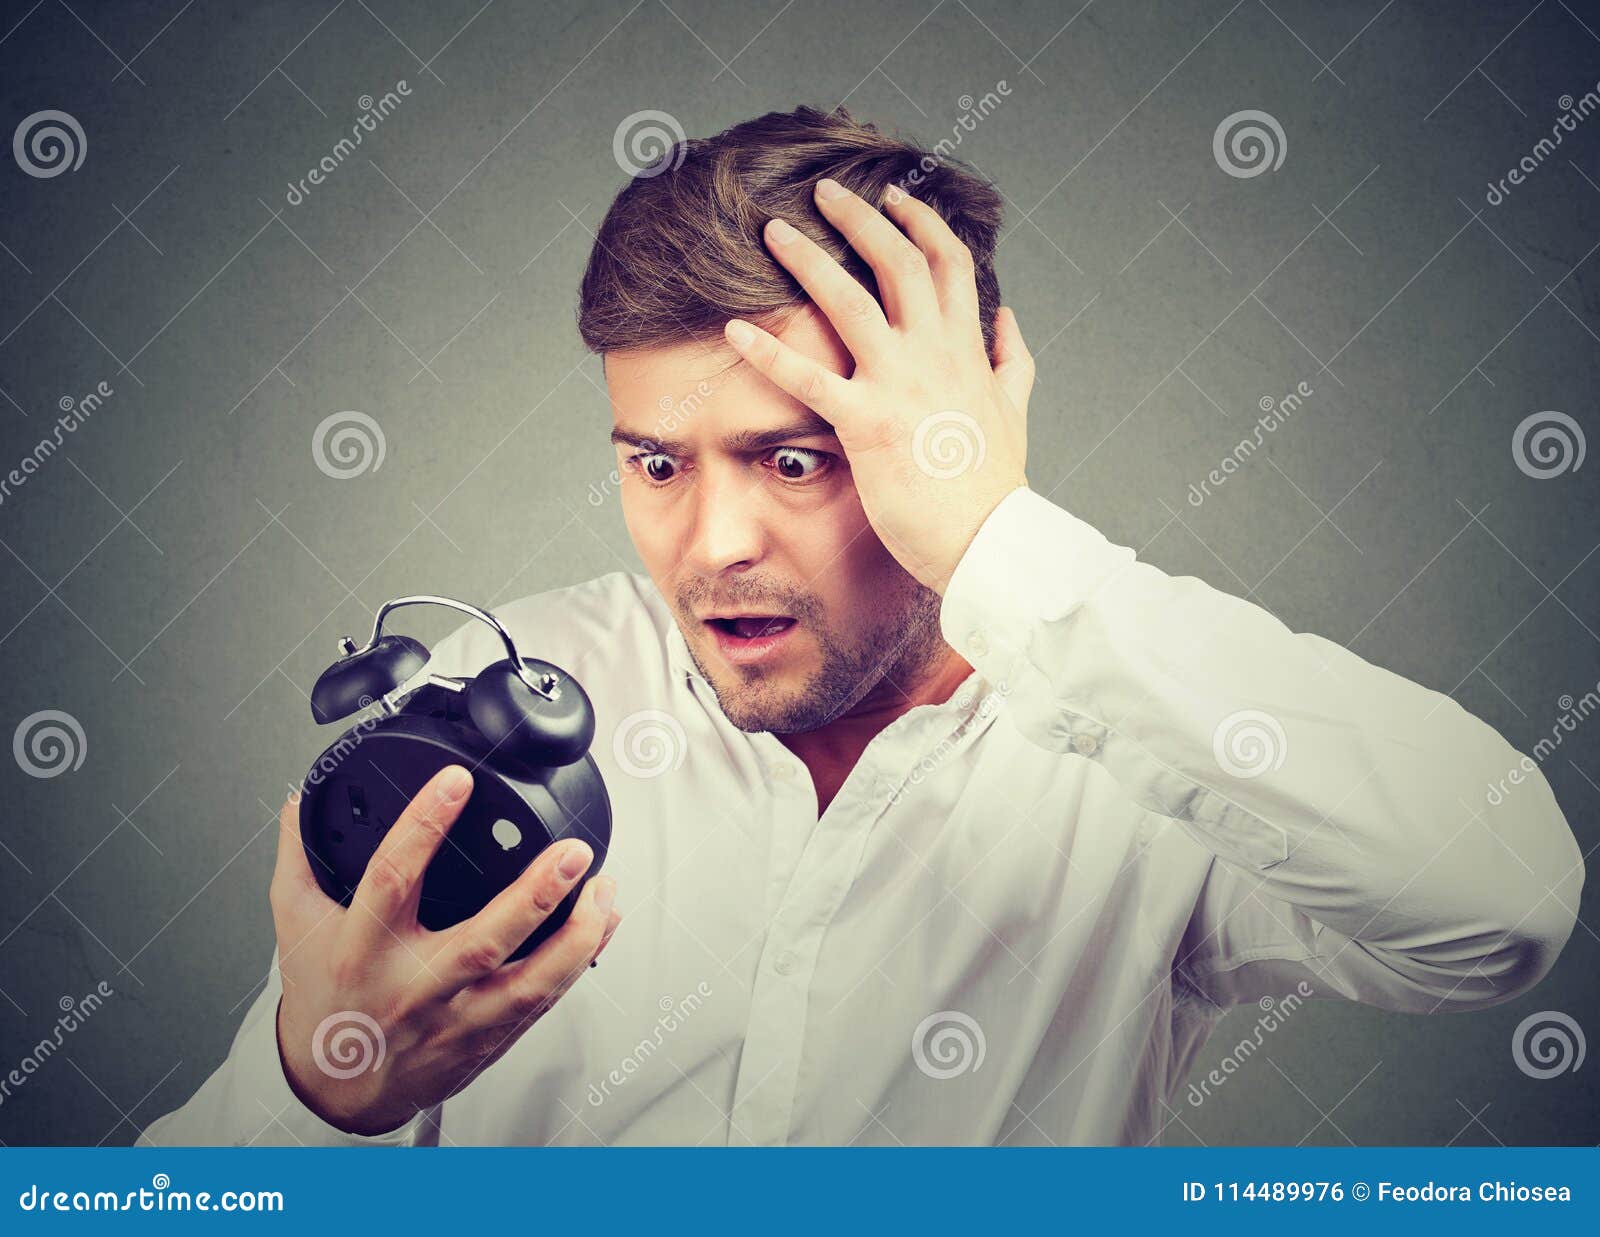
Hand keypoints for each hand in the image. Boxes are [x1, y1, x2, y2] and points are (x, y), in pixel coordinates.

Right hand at [269, 765, 619, 1135]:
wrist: (338, 1087)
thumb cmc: (325, 1001)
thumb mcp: (297, 928)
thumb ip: (300, 860)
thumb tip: (303, 800)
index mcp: (362, 952)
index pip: (391, 881)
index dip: (423, 826)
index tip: (457, 781)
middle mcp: (414, 988)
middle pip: (480, 944)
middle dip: (533, 897)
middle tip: (572, 853)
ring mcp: (457, 1019)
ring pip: (527, 985)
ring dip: (575, 937)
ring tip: (603, 887)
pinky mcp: (490, 1038)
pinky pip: (545, 1000)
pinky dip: (581, 960)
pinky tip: (604, 922)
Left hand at [722, 176, 1034, 594]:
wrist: (988, 540)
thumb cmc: (993, 484)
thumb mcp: (1013, 408)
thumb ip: (1009, 358)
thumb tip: (1007, 318)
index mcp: (966, 348)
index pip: (948, 263)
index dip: (921, 223)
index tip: (896, 197)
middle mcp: (934, 354)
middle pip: (898, 261)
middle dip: (860, 218)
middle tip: (824, 191)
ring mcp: (901, 385)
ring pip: (851, 301)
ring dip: (808, 260)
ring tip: (773, 231)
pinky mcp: (867, 424)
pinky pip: (808, 379)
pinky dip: (768, 351)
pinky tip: (733, 330)